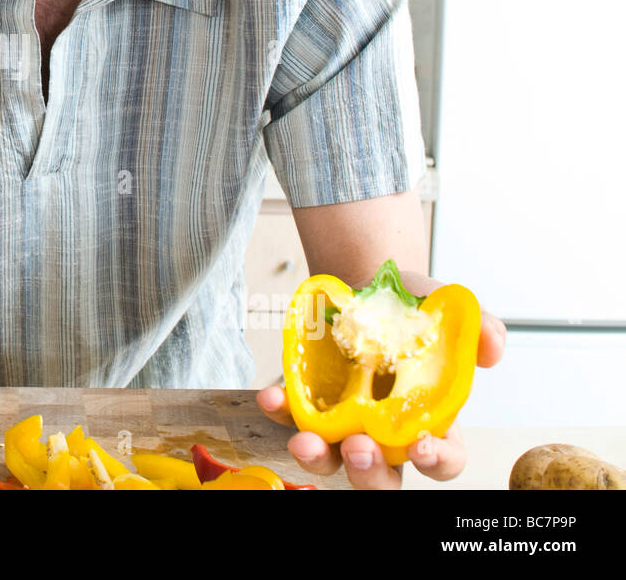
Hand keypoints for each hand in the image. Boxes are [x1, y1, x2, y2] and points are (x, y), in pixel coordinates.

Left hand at [255, 309, 506, 488]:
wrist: (365, 287)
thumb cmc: (410, 312)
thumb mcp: (446, 314)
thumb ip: (479, 329)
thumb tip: (492, 348)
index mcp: (429, 420)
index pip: (443, 458)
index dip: (436, 460)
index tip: (422, 447)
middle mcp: (385, 433)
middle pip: (382, 477)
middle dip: (369, 472)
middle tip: (359, 449)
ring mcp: (344, 423)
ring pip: (332, 462)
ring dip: (318, 459)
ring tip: (305, 440)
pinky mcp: (309, 405)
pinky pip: (291, 419)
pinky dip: (280, 412)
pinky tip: (272, 396)